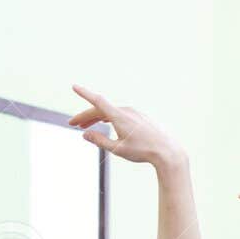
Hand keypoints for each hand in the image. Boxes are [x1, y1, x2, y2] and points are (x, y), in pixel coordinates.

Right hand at [68, 86, 184, 168]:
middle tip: (72, 124)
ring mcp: (134, 113)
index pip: (97, 101)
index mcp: (119, 116)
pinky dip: (107, 118)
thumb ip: (99, 140)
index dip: (84, 94)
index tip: (74, 86)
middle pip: (100, 109)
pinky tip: (104, 123)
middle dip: (85, 116)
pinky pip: (119, 114)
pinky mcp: (139, 117)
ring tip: (85, 127)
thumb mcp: (117, 149)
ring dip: (96, 118)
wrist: (166, 151)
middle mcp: (126, 111)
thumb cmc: (142, 151)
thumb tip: (86, 134)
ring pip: (110, 112)